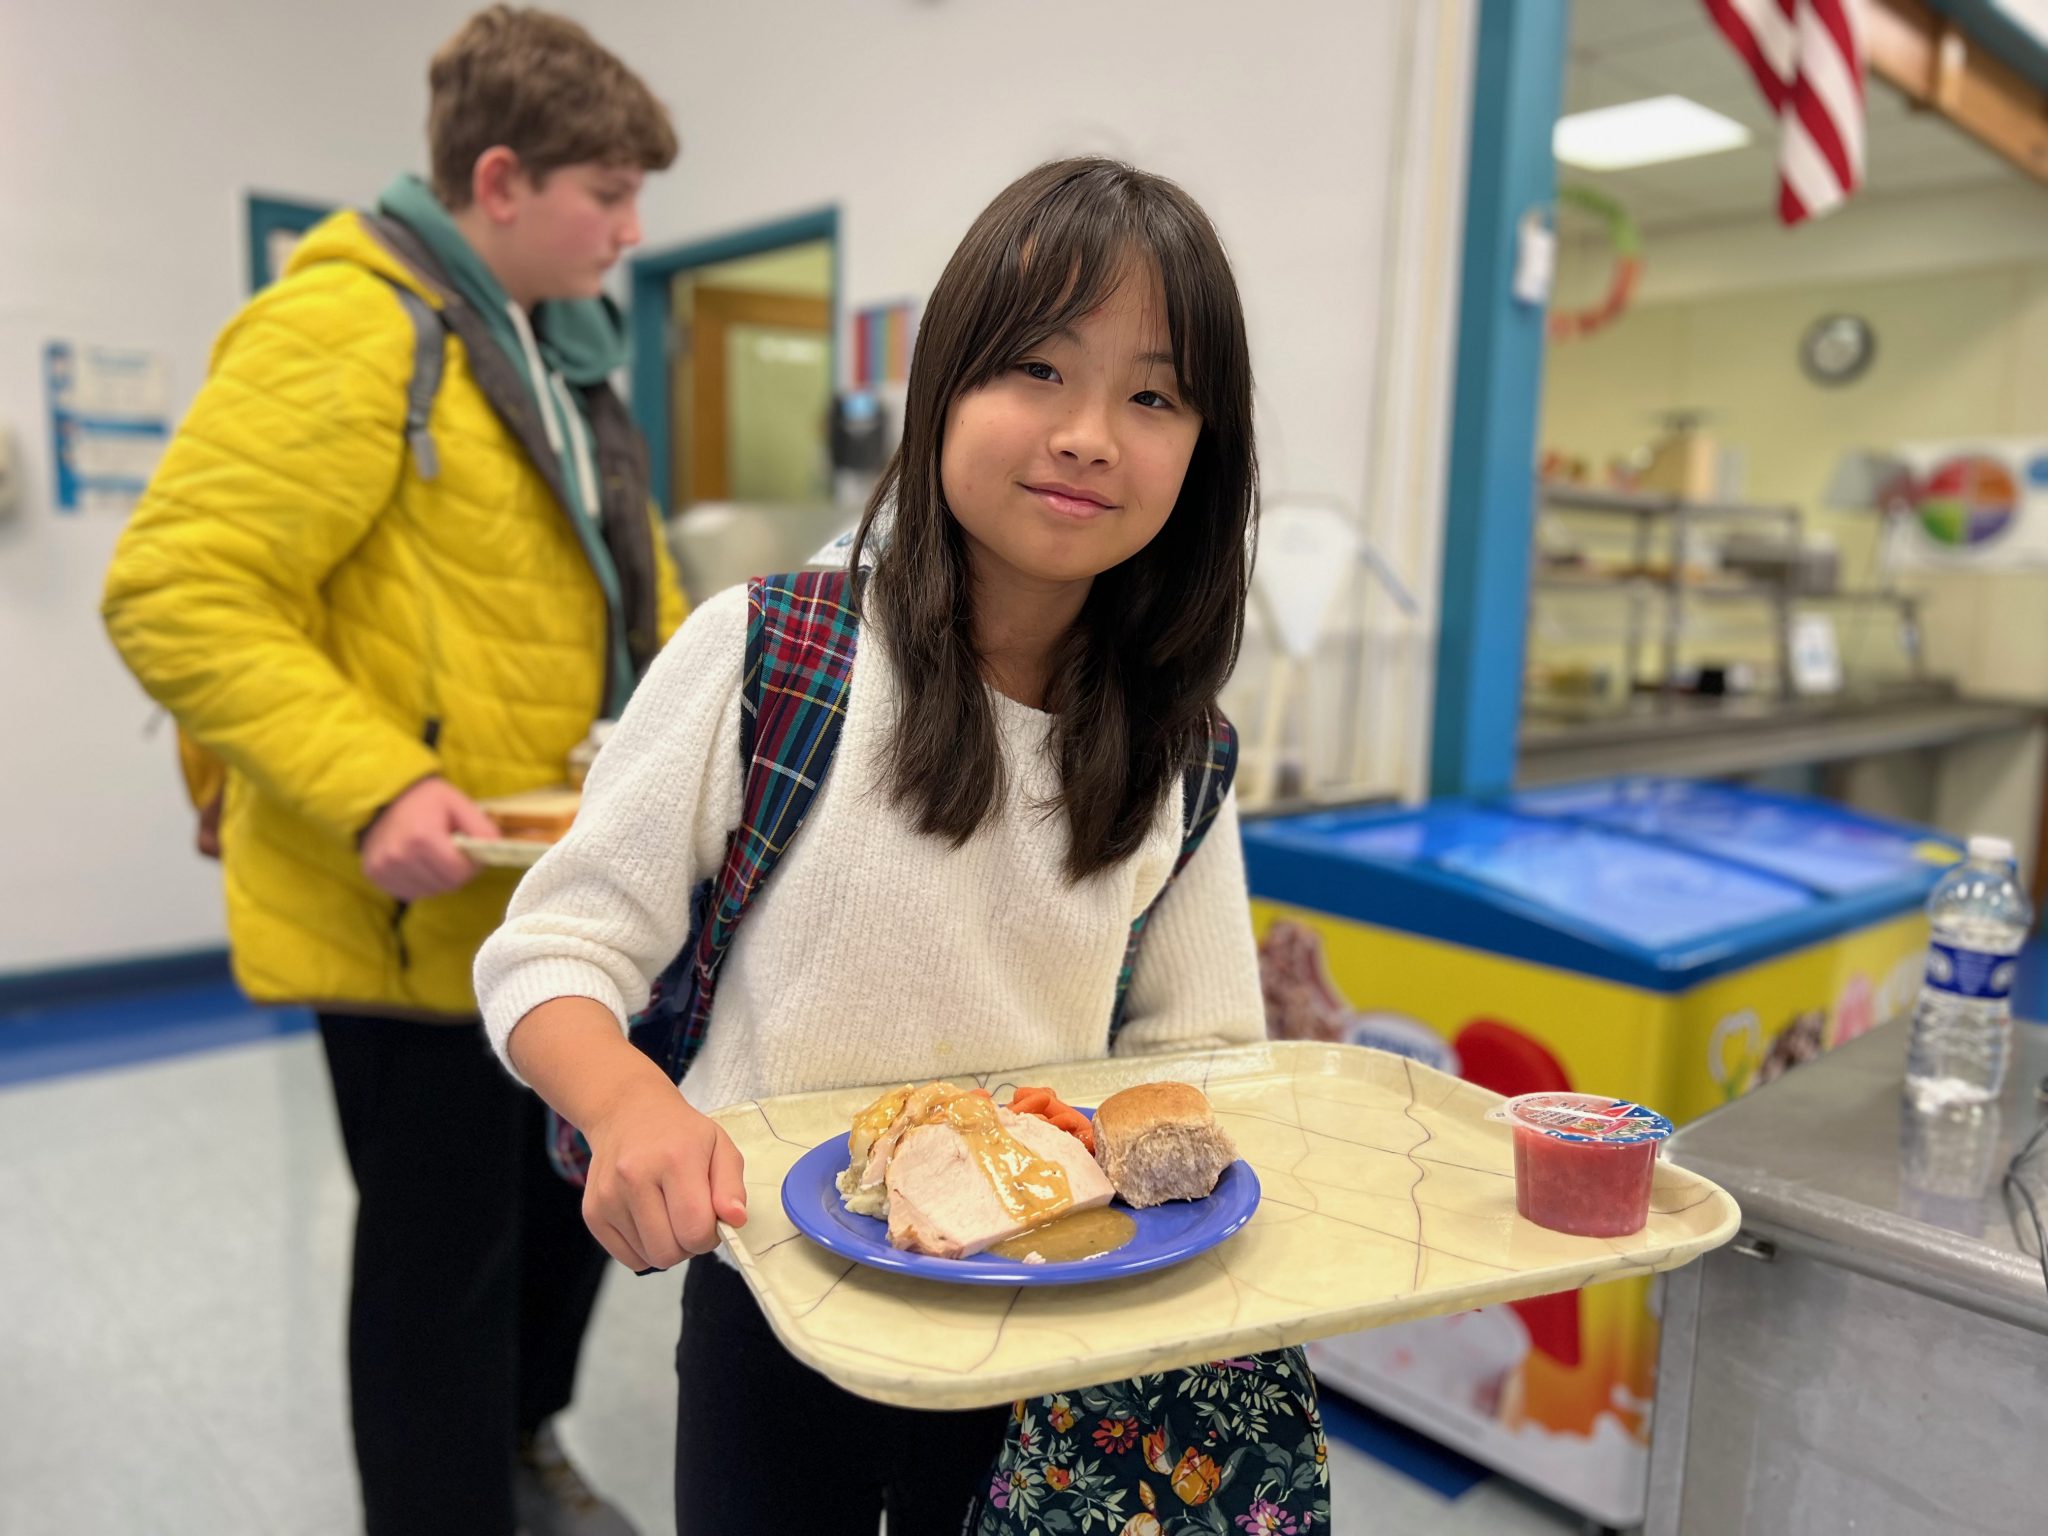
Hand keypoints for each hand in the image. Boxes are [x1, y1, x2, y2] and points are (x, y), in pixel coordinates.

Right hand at [360, 777, 499, 900]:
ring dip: (438, 878)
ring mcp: (384, 869)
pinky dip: (420, 882)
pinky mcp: (375, 876)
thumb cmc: (427, 801)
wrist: (384, 800)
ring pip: (429, 892)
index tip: (466, 850)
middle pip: (446, 885)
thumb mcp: (459, 803)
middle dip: (456, 872)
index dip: (470, 864)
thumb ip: (481, 828)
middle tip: (451, 851)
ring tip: (433, 854)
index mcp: (421, 838)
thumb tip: (496, 852)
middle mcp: (398, 857)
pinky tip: (417, 862)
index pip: (458, 873)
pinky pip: (410, 892)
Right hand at [581, 1077, 748, 1270]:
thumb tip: (735, 1220)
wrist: (627, 1112)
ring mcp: (609, 1197)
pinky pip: (628, 1259)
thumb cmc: (679, 1133)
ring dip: (666, 1246)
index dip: (710, 1235)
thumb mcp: (719, 1145)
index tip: (710, 1217)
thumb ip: (732, 1186)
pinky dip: (644, 1248)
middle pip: (669, 1252)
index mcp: (674, 1160)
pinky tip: (648, 1219)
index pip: (695, 1230)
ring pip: (649, 1259)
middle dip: (688, 1244)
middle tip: (689, 1217)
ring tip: (668, 1213)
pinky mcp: (592, 1212)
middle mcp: (634, 1178)